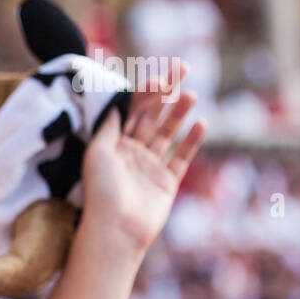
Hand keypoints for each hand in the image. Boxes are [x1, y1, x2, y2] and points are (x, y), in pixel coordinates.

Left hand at [81, 62, 205, 256]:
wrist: (116, 230)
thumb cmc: (101, 191)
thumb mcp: (99, 152)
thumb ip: (109, 126)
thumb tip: (115, 100)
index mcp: (111, 144)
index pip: (131, 111)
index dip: (145, 93)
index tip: (159, 76)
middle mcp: (130, 153)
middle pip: (151, 117)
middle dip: (166, 93)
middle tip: (182, 69)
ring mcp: (149, 167)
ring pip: (167, 133)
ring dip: (179, 113)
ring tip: (192, 94)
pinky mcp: (166, 182)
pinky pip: (181, 157)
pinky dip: (191, 140)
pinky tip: (201, 122)